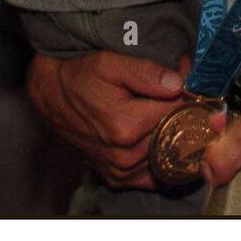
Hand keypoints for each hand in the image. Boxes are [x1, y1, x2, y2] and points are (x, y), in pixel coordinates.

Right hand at [27, 51, 196, 189]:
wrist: (53, 95)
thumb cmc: (81, 76)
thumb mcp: (110, 63)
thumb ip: (146, 72)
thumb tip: (178, 83)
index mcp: (125, 126)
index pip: (177, 113)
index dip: (186, 95)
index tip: (186, 82)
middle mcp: (125, 155)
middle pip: (175, 136)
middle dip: (181, 115)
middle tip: (177, 95)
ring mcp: (121, 170)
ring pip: (168, 155)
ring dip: (172, 135)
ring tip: (161, 112)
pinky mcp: (117, 178)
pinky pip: (154, 174)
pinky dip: (161, 158)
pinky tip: (157, 137)